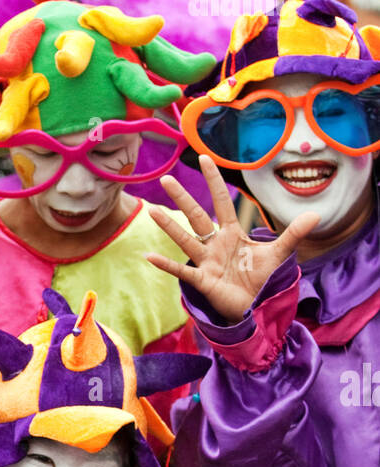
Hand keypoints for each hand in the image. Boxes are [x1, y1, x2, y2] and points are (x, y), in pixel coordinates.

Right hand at [145, 154, 319, 322]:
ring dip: (169, 226)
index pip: (222, 201)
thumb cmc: (263, 280)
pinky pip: (182, 271)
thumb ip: (293, 233)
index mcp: (232, 233)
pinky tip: (150, 257)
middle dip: (182, 198)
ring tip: (152, 209)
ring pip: (185, 239)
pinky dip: (166, 265)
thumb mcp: (280, 254)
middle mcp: (215, 244)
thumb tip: (317, 214)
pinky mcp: (203, 281)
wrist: (256, 308)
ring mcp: (206, 262)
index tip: (204, 158)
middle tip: (167, 179)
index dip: (214, 180)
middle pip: (196, 216)